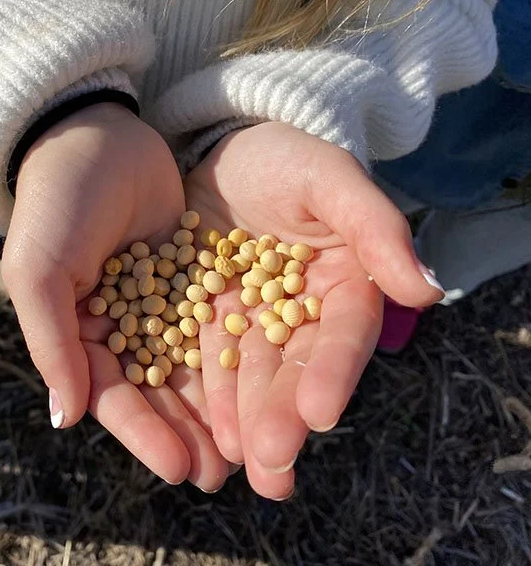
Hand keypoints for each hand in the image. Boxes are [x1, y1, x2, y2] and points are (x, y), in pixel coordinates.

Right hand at [2, 103, 229, 490]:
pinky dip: (236, 352)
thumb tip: (65, 419)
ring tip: (252, 447)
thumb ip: (51, 342)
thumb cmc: (54, 203)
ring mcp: (159, 302)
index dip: (144, 435)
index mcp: (78, 334)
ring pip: (192, 364)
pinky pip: (217, 320)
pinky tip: (265, 381)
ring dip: (217, 406)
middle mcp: (119, 327)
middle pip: (156, 392)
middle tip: (225, 475)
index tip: (179, 469)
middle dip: (188, 433)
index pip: (112, 397)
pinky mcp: (192, 274)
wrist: (94, 133)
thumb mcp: (40, 271)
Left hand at [185, 122, 443, 498]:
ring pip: (245, 377)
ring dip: (239, 423)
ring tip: (228, 464)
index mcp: (342, 286)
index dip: (331, 373)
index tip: (319, 413)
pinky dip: (198, 395)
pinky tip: (193, 432)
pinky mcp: (201, 318)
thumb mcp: (330, 178)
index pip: (341, 336)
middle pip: (291, 370)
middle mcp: (296, 314)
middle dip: (280, 418)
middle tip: (270, 468)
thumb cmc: (285, 157)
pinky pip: (199, 359)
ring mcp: (247, 321)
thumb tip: (427, 290)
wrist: (221, 152)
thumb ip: (376, 227)